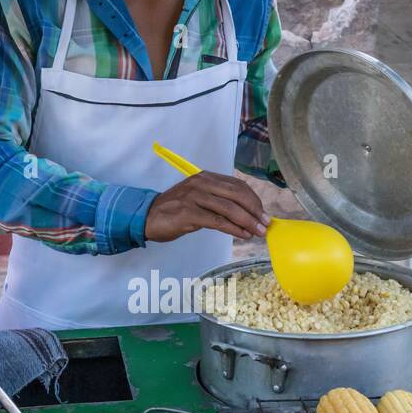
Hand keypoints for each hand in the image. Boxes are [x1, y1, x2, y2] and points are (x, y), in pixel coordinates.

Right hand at [144, 172, 270, 242]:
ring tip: (257, 232)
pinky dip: (234, 229)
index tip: (262, 213)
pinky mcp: (189, 213)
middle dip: (255, 210)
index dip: (253, 200)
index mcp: (206, 177)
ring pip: (230, 208)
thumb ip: (218, 201)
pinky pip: (218, 221)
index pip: (237, 185)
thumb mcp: (198, 198)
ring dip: (248, 221)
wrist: (147, 217)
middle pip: (237, 194)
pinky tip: (242, 235)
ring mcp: (194, 197)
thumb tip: (244, 212)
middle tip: (265, 224)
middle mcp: (201, 183)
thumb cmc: (174, 210)